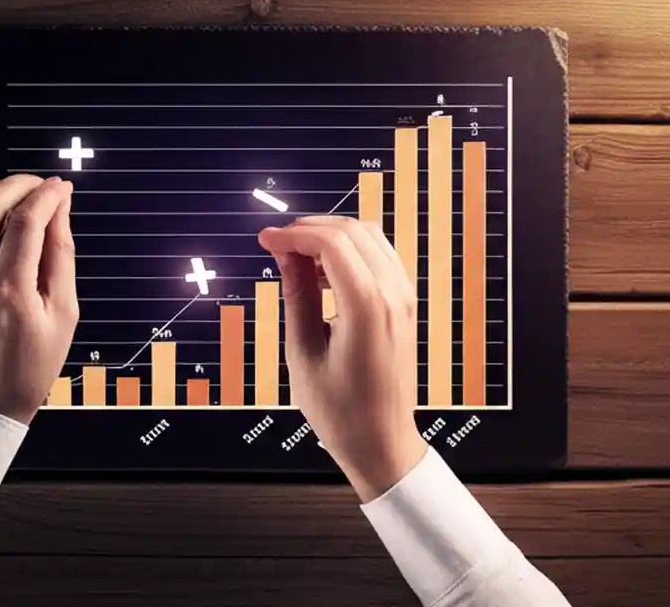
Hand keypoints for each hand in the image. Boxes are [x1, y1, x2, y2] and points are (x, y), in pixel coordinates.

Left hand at [0, 174, 78, 423]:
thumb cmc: (29, 366)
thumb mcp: (63, 313)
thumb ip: (61, 254)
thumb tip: (60, 208)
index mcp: (8, 293)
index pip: (26, 220)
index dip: (47, 195)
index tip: (62, 189)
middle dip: (19, 185)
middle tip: (41, 188)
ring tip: (20, 206)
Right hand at [258, 215, 426, 501]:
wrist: (381, 440)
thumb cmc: (341, 409)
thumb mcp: (303, 351)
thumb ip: (296, 295)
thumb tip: (285, 254)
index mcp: (367, 307)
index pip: (331, 242)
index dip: (294, 234)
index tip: (266, 240)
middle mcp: (393, 294)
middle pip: (353, 230)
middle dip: (310, 229)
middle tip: (277, 245)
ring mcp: (404, 297)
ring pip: (369, 237)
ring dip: (331, 238)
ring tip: (297, 261)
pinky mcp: (404, 304)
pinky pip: (379, 258)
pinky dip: (350, 253)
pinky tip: (323, 275)